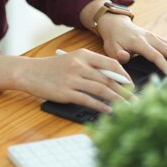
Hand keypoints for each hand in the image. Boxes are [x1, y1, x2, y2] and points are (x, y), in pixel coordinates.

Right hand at [17, 48, 132, 113]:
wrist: (30, 72)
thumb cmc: (53, 68)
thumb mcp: (73, 60)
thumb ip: (92, 67)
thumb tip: (114, 79)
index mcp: (83, 55)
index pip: (110, 64)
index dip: (124, 76)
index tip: (132, 85)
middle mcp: (79, 65)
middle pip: (108, 79)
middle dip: (125, 91)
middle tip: (136, 100)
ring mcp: (72, 79)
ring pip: (101, 89)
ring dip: (117, 100)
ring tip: (127, 108)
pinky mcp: (66, 92)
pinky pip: (88, 100)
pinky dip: (100, 106)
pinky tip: (108, 111)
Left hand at [97, 14, 166, 73]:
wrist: (116, 23)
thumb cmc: (114, 38)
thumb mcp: (110, 47)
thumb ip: (118, 54)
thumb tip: (124, 57)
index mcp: (139, 42)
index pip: (155, 55)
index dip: (165, 65)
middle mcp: (150, 38)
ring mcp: (156, 37)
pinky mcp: (158, 38)